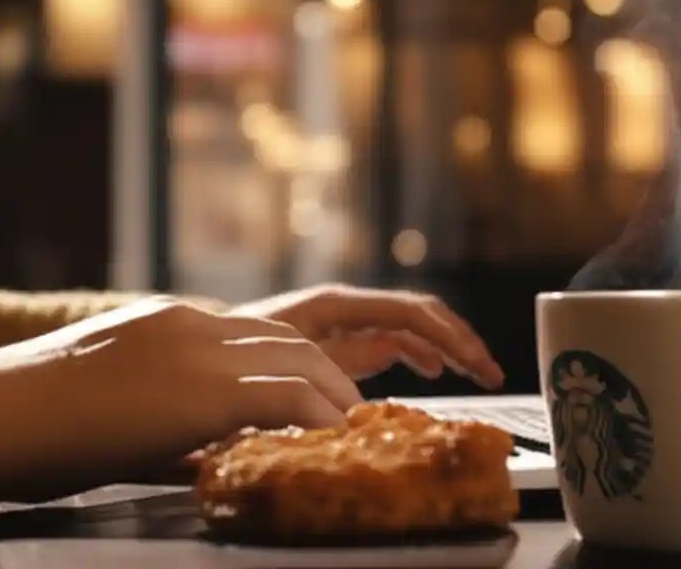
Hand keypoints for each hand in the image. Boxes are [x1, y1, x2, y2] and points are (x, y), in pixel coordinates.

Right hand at [0, 298, 359, 500]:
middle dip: (330, 371)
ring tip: (354, 425)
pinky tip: (335, 437)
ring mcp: (203, 354)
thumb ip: (165, 412)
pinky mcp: (206, 392)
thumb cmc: (37, 417)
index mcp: (174, 321)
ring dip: (336, 394)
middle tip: (350, 406)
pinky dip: (321, 414)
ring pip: (302, 361)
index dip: (298, 359)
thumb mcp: (114, 397)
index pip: (259, 332)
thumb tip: (198, 454)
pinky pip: (289, 397)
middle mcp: (197, 326)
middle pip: (291, 340)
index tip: (318, 388)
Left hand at [231, 284, 503, 388]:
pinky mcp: (333, 336)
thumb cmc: (231, 362)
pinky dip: (417, 352)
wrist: (187, 361)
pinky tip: (430, 370)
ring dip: (444, 347)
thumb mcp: (286, 364)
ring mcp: (339, 320)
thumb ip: (342, 357)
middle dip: (459, 340)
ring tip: (473, 374)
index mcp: (333, 307)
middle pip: (419, 314)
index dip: (452, 338)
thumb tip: (396, 352)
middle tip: (492, 374)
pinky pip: (389, 337)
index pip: (411, 314)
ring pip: (409, 325)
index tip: (481, 368)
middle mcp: (341, 307)